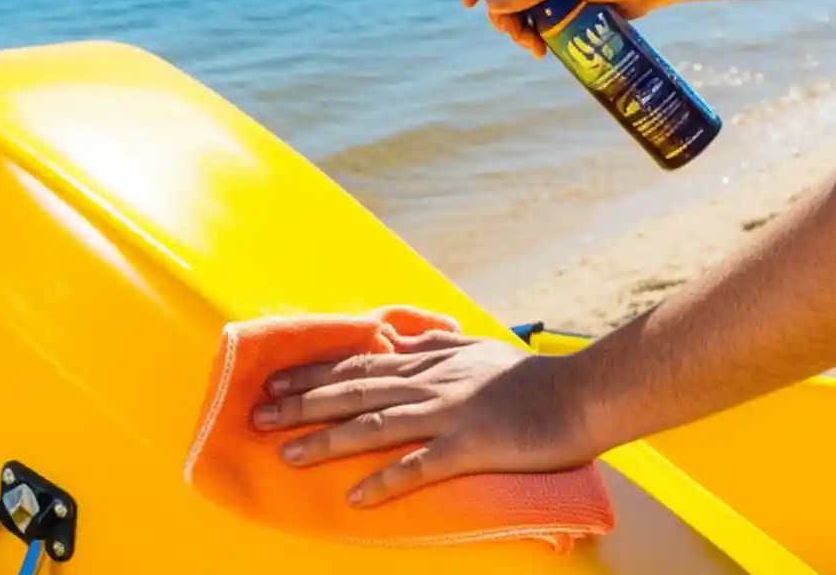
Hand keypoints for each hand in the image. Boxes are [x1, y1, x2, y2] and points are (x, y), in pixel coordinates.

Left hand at [250, 330, 597, 506]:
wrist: (577, 394)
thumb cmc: (525, 374)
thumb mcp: (470, 346)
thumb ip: (428, 343)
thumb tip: (391, 337)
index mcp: (425, 363)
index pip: (355, 366)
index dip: (310, 375)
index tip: (272, 384)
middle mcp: (426, 384)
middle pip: (352, 393)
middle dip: (301, 405)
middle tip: (258, 417)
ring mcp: (446, 414)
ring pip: (374, 426)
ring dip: (327, 441)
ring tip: (287, 455)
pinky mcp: (469, 445)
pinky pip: (419, 466)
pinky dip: (385, 481)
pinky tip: (356, 497)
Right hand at [462, 0, 671, 57]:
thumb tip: (490, 3)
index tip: (471, 2)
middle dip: (502, 16)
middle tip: (515, 34)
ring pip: (518, 9)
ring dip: (518, 30)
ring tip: (534, 46)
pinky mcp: (566, 4)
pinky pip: (538, 21)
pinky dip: (535, 36)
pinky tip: (542, 50)